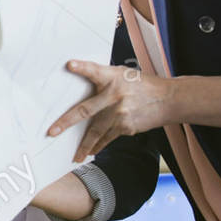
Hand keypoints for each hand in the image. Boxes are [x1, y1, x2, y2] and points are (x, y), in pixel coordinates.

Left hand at [48, 60, 172, 161]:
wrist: (168, 100)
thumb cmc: (142, 85)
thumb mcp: (124, 74)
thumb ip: (104, 78)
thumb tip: (81, 77)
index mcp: (113, 77)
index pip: (94, 70)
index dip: (82, 67)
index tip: (70, 65)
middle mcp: (114, 96)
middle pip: (85, 111)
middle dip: (66, 123)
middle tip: (52, 132)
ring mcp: (119, 114)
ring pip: (96, 132)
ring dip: (84, 146)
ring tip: (75, 155)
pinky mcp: (126, 127)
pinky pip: (108, 137)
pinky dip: (100, 145)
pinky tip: (91, 151)